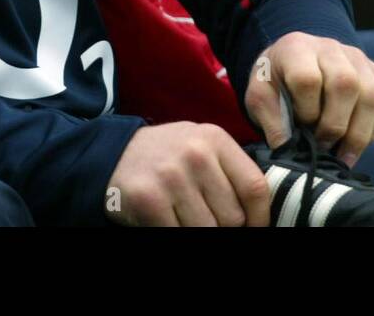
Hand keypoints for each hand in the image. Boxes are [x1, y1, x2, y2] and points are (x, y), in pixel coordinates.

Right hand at [106, 122, 270, 226]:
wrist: (113, 154)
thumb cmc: (166, 157)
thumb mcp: (201, 148)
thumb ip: (230, 172)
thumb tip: (260, 215)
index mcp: (215, 139)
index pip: (255, 188)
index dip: (259, 219)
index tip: (252, 228)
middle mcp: (196, 153)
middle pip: (233, 217)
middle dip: (222, 226)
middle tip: (202, 215)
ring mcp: (172, 176)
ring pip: (209, 231)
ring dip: (197, 231)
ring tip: (182, 215)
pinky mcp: (150, 199)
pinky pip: (179, 235)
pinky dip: (175, 233)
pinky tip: (166, 220)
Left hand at [244, 33, 373, 166]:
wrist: (293, 63)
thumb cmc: (276, 82)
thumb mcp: (260, 97)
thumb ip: (270, 120)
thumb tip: (289, 151)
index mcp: (297, 47)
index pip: (308, 78)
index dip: (306, 110)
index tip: (299, 126)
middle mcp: (331, 47)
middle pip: (346, 85)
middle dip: (335, 125)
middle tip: (322, 146)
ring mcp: (358, 58)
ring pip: (372, 96)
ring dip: (357, 133)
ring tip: (341, 154)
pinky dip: (373, 131)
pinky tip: (354, 141)